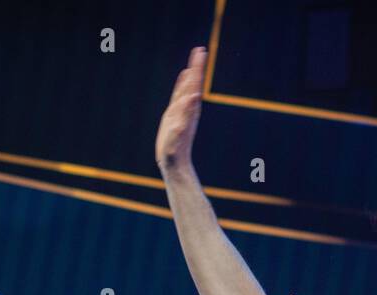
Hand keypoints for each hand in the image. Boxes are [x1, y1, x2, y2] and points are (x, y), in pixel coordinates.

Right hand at [156, 47, 206, 170]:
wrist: (175, 163)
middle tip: (200, 50)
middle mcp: (187, 108)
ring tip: (195, 60)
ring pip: (187, 88)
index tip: (201, 53)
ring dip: (191, 73)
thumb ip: (185, 113)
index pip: (193, 84)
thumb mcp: (179, 131)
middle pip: (192, 83)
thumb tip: (193, 96)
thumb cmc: (175, 150)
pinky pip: (180, 96)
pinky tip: (184, 78)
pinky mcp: (176, 116)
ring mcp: (182, 111)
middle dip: (196, 66)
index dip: (197, 68)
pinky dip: (182, 85)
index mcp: (188, 109)